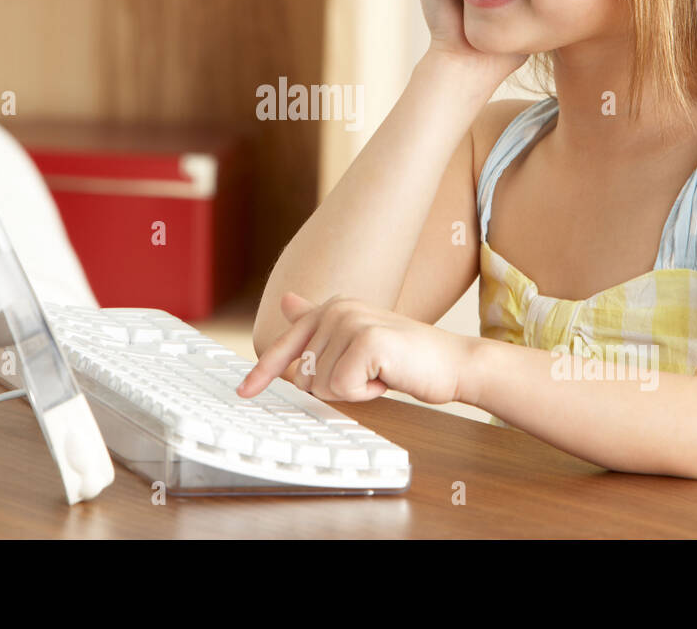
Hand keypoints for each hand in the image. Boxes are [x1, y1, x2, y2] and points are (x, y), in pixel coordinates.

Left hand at [236, 291, 472, 405]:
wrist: (452, 363)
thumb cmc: (405, 358)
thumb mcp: (358, 337)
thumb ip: (321, 322)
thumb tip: (287, 301)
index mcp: (330, 308)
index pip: (286, 346)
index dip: (263, 374)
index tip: (243, 392)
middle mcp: (337, 309)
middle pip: (304, 376)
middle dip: (336, 387)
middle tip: (370, 373)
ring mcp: (351, 322)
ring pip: (321, 385)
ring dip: (353, 391)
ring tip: (381, 373)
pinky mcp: (367, 341)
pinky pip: (341, 389)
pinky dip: (365, 394)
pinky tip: (387, 378)